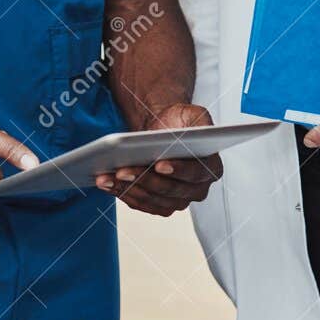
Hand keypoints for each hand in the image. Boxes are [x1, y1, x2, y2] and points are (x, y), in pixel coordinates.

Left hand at [95, 102, 222, 216]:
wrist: (164, 130)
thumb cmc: (179, 123)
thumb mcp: (194, 113)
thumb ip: (200, 122)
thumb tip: (189, 136)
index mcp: (211, 167)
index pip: (196, 173)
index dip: (178, 170)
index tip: (159, 164)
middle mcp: (198, 189)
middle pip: (171, 190)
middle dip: (145, 179)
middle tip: (123, 169)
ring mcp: (179, 200)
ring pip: (154, 200)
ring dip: (129, 189)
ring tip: (109, 177)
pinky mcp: (161, 205)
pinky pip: (142, 204)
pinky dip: (124, 194)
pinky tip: (108, 183)